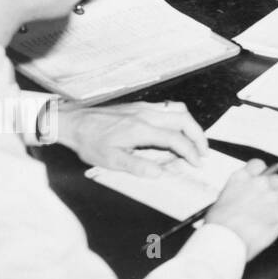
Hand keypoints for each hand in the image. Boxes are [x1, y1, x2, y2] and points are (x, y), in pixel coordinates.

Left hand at [55, 100, 208, 174]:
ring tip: (194, 140)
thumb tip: (160, 173)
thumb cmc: (90, 142)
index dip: (190, 151)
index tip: (197, 163)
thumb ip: (137, 166)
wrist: (74, 122)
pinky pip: (168, 107)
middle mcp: (147, 115)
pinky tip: (175, 129)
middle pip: (184, 120)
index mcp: (141, 129)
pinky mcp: (140, 105)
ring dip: (191, 125)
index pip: (175, 139)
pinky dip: (179, 118)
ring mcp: (144, 107)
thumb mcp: (109, 160)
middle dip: (198, 136)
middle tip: (203, 152)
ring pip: (178, 110)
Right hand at [205, 159, 277, 260]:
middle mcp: (259, 184)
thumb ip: (236, 194)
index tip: (266, 178)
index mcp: (241, 179)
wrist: (223, 241)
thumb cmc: (218, 228)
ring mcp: (272, 197)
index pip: (258, 165)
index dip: (264, 173)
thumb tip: (241, 199)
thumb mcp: (220, 202)